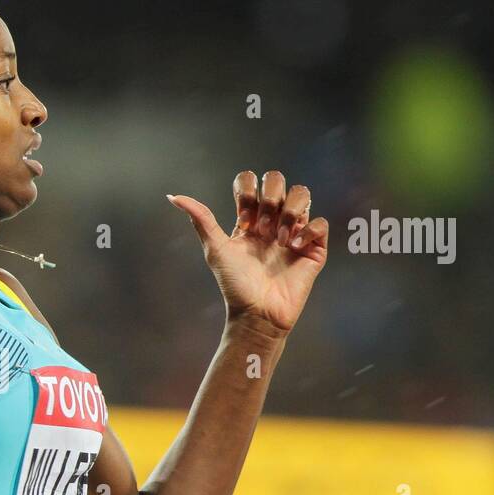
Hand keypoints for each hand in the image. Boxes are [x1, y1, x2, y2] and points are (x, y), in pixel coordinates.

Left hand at [169, 170, 328, 334]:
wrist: (257, 313)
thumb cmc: (234, 284)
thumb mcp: (215, 248)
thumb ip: (200, 219)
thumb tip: (174, 197)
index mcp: (250, 218)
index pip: (251, 182)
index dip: (246, 193)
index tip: (242, 223)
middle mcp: (273, 220)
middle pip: (278, 181)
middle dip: (269, 199)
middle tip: (261, 229)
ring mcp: (295, 232)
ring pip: (301, 195)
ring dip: (288, 213)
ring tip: (278, 240)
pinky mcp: (314, 248)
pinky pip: (319, 223)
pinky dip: (307, 231)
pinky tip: (293, 248)